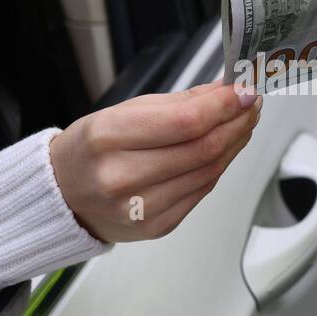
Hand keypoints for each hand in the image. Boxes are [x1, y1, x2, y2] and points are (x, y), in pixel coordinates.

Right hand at [49, 80, 261, 242]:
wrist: (63, 195)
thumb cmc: (91, 149)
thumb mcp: (122, 112)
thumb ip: (180, 102)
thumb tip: (227, 91)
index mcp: (108, 137)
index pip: (186, 122)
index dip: (225, 105)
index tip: (246, 89)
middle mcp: (122, 176)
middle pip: (203, 148)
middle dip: (237, 121)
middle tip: (253, 102)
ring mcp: (140, 207)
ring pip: (209, 171)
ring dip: (235, 143)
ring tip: (244, 121)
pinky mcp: (157, 226)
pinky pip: (202, 191)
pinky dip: (219, 166)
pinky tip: (225, 148)